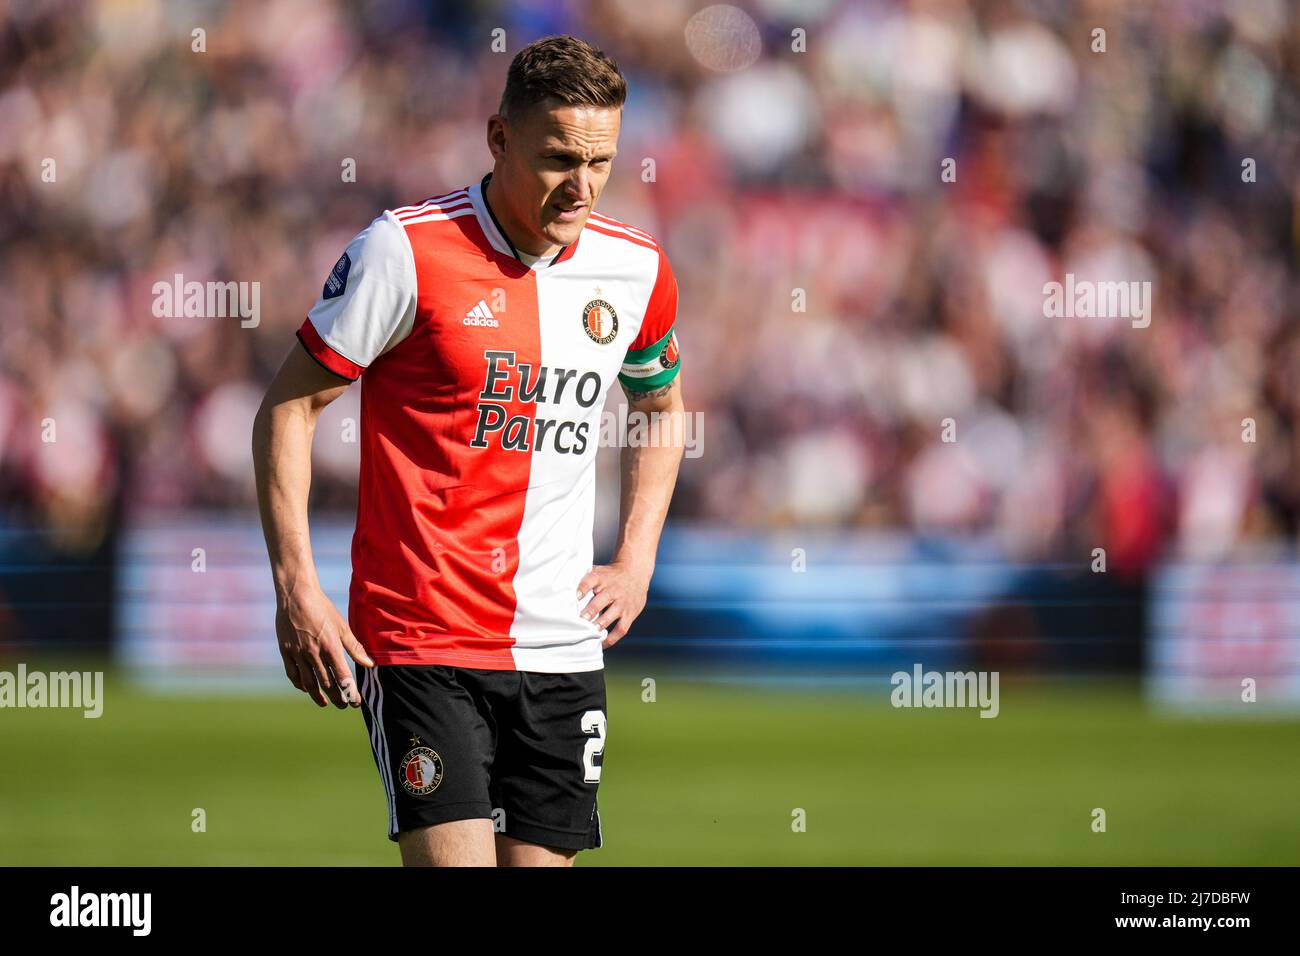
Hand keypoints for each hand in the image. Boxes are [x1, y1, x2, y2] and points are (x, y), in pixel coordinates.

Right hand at [275, 586, 374, 707]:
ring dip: (317, 696)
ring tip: (325, 703)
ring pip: (308, 683)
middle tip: (344, 705)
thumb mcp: (342, 627)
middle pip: (326, 684)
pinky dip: (300, 684)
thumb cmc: (323, 609)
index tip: (356, 701)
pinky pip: (293, 674)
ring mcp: (298, 654)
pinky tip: (306, 688)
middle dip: (337, 697)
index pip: (343, 678)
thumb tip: (370, 664)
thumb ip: (355, 647)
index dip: (350, 693)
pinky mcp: (286, 651)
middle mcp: (314, 654)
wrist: (296, 596)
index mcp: (331, 647)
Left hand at [576, 560, 651, 649]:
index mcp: (601, 578)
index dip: (583, 588)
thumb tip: (561, 586)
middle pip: (602, 599)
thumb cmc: (609, 575)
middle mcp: (613, 590)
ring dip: (600, 625)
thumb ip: (582, 578)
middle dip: (591, 610)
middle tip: (581, 619)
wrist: (635, 573)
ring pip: (612, 615)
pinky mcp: (630, 614)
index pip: (591, 580)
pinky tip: (601, 644)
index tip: (575, 596)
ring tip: (590, 633)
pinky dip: (612, 638)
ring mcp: (622, 603)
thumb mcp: (597, 571)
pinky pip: (621, 628)